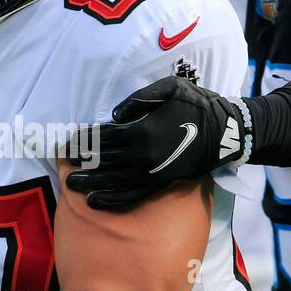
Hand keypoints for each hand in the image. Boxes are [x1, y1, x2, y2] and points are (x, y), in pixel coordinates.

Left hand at [66, 76, 245, 209]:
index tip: (69, 142)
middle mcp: (142, 156)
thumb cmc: (198, 105)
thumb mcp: (170, 88)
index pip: (103, 137)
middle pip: (103, 160)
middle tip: (65, 162)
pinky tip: (95, 201)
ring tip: (71, 184)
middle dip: (82, 161)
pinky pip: (131, 196)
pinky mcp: (160, 185)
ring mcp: (151, 174)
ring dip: (90, 182)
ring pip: (112, 181)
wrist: (225, 133)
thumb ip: (139, 99)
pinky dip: (111, 199)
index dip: (84, 139)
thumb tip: (114, 115)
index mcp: (141, 130)